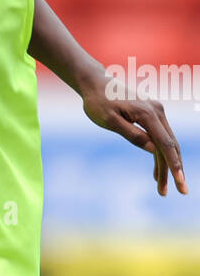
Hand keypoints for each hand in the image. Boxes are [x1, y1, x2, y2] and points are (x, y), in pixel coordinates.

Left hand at [82, 77, 187, 197]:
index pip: (165, 143)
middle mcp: (157, 111)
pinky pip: (159, 138)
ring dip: (166, 166)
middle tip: (180, 192)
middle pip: (170, 146)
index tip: (180, 181)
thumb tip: (153, 150)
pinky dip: (159, 156)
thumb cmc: (98, 102)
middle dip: (175, 170)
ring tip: (163, 190)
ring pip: (166, 144)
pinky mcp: (151, 115)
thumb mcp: (109, 121)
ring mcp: (156, 112)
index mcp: (148, 113)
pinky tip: (157, 174)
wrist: (95, 83)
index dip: (174, 164)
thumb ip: (132, 134)